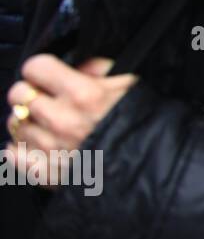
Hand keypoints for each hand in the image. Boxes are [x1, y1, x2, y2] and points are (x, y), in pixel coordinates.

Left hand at [6, 56, 138, 182]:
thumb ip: (100, 67)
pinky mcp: (46, 173)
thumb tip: (78, 66)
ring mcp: (51, 148)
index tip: (48, 76)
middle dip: (30, 93)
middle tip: (47, 99)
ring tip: (49, 125)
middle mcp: (62, 120)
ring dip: (29, 121)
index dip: (41, 69)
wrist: (154, 166)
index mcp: (83, 94)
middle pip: (17, 94)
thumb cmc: (144, 124)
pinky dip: (20, 149)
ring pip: (15, 124)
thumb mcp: (131, 84)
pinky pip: (13, 155)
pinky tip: (37, 144)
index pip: (35, 67)